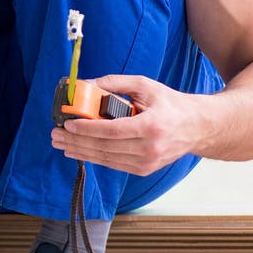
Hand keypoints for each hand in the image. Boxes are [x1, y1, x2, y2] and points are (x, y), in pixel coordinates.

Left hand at [50, 75, 204, 175]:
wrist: (196, 127)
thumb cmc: (170, 104)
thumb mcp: (144, 85)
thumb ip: (114, 83)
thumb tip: (84, 85)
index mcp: (152, 126)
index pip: (113, 131)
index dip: (87, 129)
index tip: (68, 124)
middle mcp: (150, 148)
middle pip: (105, 147)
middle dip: (76, 141)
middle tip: (55, 134)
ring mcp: (147, 162)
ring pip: (106, 158)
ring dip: (79, 151)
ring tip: (60, 142)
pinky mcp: (144, 169)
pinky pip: (113, 164)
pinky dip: (93, 157)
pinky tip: (78, 150)